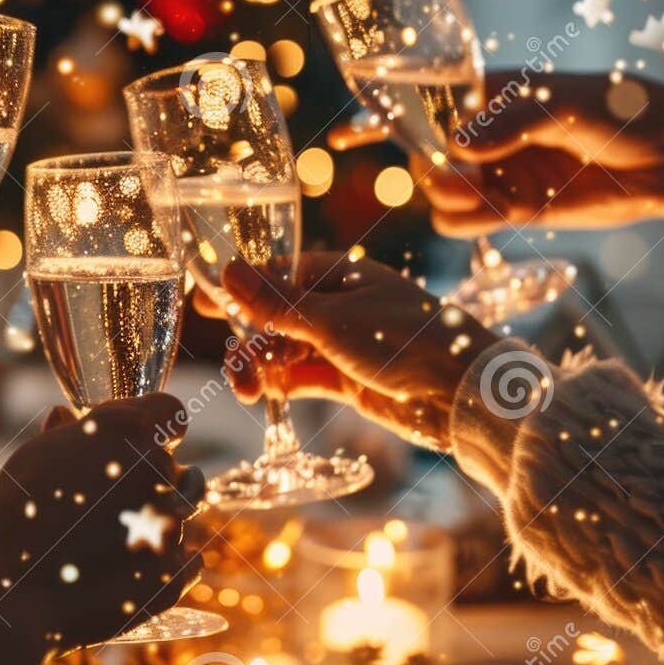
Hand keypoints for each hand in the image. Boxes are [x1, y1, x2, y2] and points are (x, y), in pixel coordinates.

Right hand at [0, 395, 204, 651]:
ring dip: (159, 518)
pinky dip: (162, 564)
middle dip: (148, 479)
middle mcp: (155, 469)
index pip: (169, 413)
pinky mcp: (174, 573)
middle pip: (173, 465)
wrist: (5, 600)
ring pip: (182, 510)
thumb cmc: (10, 522)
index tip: (138, 447)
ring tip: (112, 539)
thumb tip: (65, 415)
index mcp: (123, 431)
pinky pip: (186, 559)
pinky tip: (125, 571)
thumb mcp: (29, 462)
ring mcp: (170, 523)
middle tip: (106, 505)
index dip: (155, 430)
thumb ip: (65, 435)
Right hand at [219, 254, 496, 450]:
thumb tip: (228, 270)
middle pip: (276, 316)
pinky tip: (265, 394)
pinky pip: (303, 375)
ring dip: (261, 366)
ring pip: (285, 349)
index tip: (203, 302)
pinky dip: (281, 383)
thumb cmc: (403, 340)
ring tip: (246, 389)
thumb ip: (276, 302)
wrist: (460, 394)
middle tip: (230, 367)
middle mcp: (339, 304)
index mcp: (340, 274)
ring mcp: (343, 343)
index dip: (240, 288)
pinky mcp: (348, 378)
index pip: (277, 274)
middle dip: (248, 339)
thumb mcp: (330, 320)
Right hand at [335, 71, 663, 235]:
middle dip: (427, 167)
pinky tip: (506, 208)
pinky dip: (472, 220)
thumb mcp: (566, 104)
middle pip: (421, 157)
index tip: (347, 135)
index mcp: (489, 93)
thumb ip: (511, 123)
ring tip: (494, 189)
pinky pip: (464, 222)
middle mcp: (484, 135)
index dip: (380, 116)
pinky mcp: (513, 210)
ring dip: (454, 196)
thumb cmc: (622, 110)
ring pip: (438, 195)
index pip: (419, 101)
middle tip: (466, 169)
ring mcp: (496, 174)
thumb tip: (458, 149)